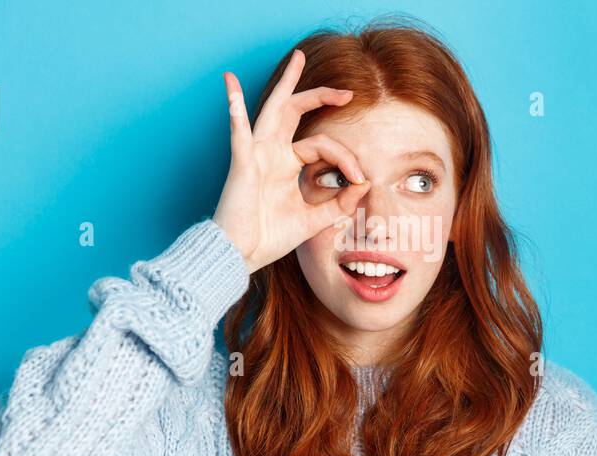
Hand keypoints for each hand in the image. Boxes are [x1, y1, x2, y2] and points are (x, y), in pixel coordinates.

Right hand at [212, 49, 370, 273]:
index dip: (346, 158)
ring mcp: (256, 154)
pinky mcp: (242, 163)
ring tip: (297, 58)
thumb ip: (341, 203)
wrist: (240, 255)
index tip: (361, 177)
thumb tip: (366, 183)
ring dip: (286, 84)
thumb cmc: (270, 237)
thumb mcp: (315, 219)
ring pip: (273, 110)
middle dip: (319, 96)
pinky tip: (230, 85)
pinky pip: (238, 132)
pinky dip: (234, 109)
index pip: (322, 145)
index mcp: (286, 164)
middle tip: (346, 92)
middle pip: (295, 113)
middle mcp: (272, 153)